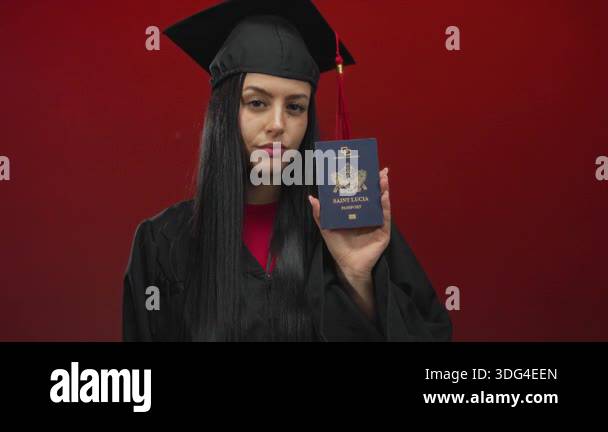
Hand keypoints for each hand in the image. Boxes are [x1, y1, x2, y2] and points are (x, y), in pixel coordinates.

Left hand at [308, 168, 390, 317]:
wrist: (348, 266)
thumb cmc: (338, 247)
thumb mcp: (326, 228)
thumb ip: (320, 214)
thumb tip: (312, 197)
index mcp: (355, 212)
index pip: (360, 193)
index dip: (361, 181)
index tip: (361, 168)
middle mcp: (368, 215)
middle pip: (373, 194)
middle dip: (376, 181)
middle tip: (377, 167)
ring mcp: (377, 222)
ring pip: (381, 202)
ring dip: (383, 189)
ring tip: (382, 177)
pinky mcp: (384, 231)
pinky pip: (385, 216)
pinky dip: (385, 205)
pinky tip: (383, 195)